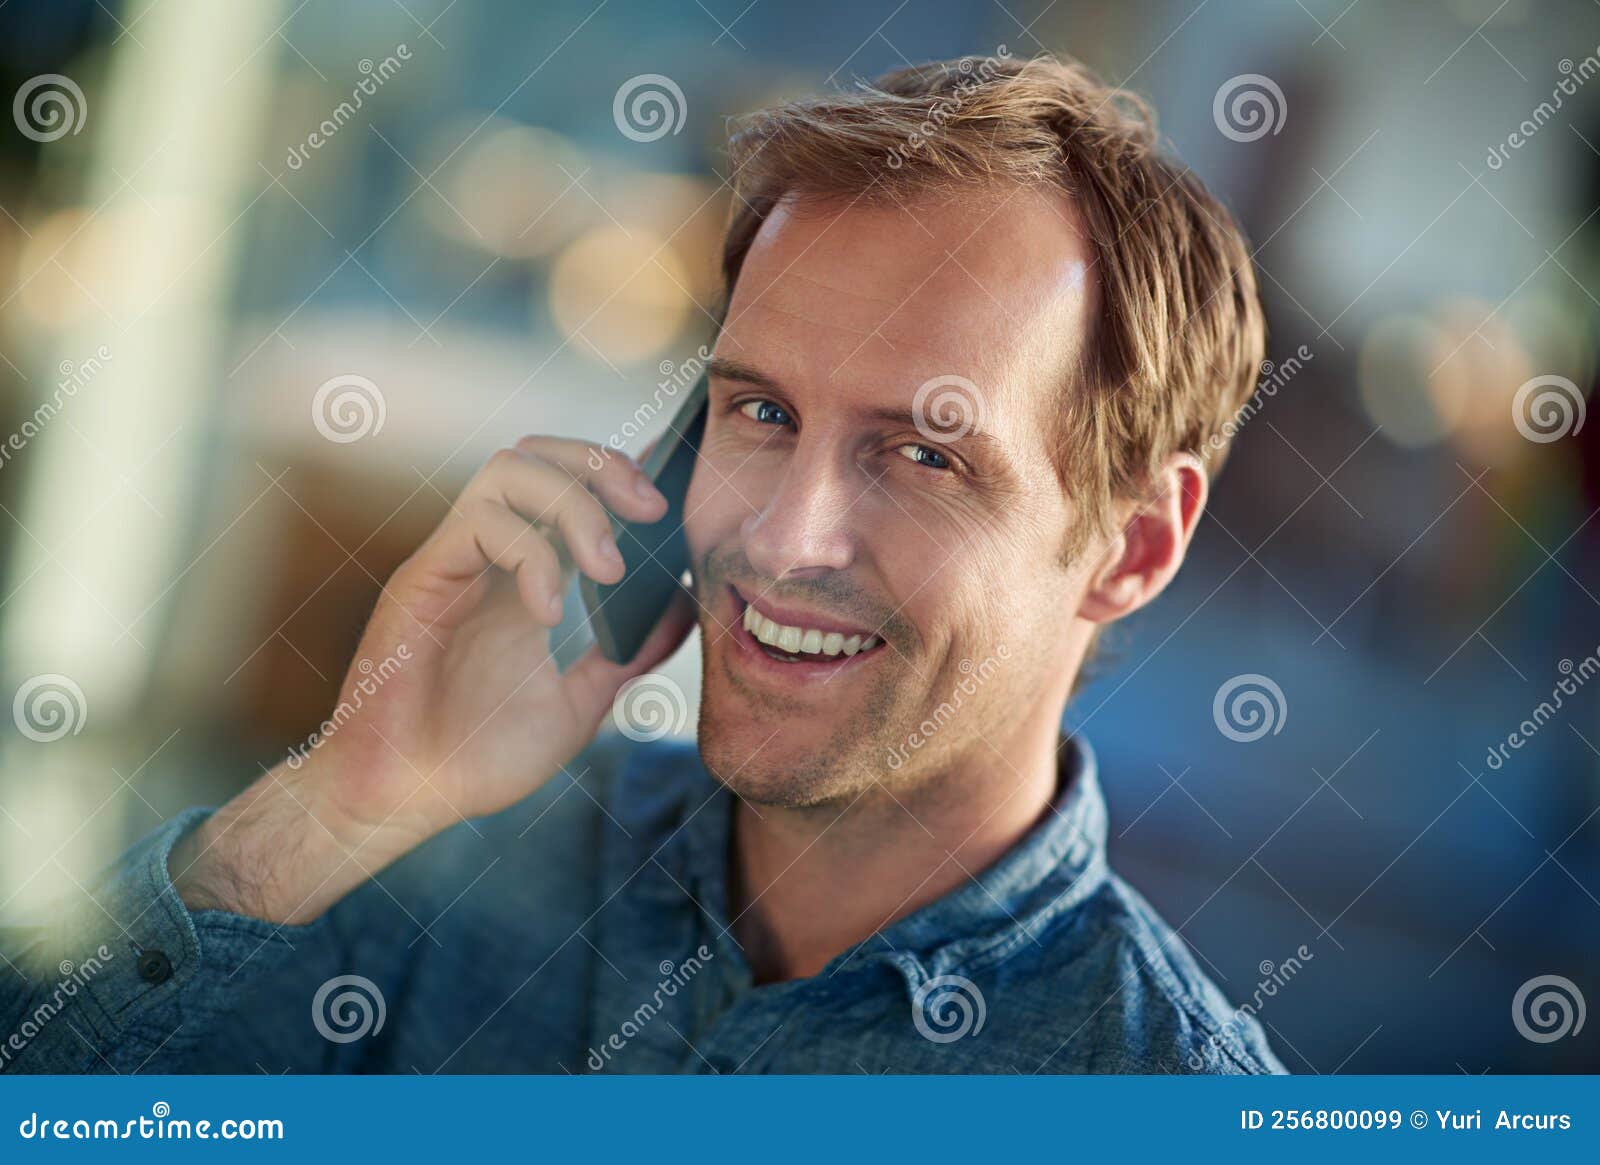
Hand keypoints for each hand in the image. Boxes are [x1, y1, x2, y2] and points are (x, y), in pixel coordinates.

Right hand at [170, 437, 695, 922]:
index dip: (616, 474)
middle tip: (649, 510)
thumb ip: (626, 658)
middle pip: (535, 454)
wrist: (403, 800)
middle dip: (602, 464)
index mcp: (521, 576)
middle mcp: (484, 557)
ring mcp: (451, 562)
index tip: (665, 506)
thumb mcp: (578, 705)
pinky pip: (477, 524)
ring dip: (573, 504)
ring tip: (608, 570)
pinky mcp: (420, 581)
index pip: (564, 483)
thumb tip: (683, 612)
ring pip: (506, 470)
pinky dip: (530, 555)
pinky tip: (549, 611)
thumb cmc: (475, 758)